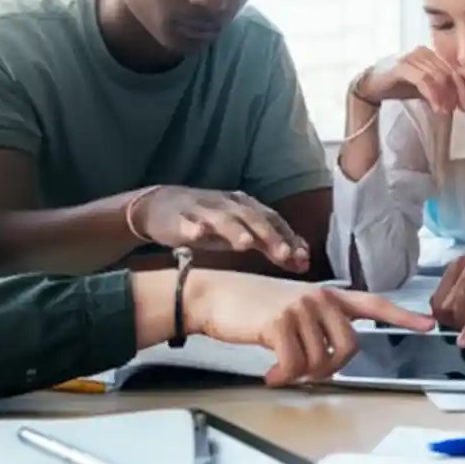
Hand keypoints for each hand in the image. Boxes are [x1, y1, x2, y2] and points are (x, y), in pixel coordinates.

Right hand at [131, 186, 308, 272]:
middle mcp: (228, 205)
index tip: (304, 258)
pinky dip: (192, 226)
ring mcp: (203, 209)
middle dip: (270, 236)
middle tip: (284, 254)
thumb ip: (270, 243)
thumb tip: (303, 259)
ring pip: (222, 218)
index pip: (273, 220)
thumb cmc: (209, 224)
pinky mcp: (178, 217)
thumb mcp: (241, 232)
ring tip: (245, 244)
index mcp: (246, 206)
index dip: (289, 237)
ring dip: (234, 230)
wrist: (161, 206)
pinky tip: (197, 234)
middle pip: (253, 218)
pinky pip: (186, 221)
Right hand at [185, 271, 435, 384]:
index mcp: (328, 294)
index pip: (373, 302)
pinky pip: (295, 366)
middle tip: (308, 372)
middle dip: (331, 368)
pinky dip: (282, 377)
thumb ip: (319, 322)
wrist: (215, 297)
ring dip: (300, 375)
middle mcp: (319, 297)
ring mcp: (301, 307)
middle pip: (350, 346)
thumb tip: (332, 357)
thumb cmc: (252, 306)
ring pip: (321, 360)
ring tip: (281, 368)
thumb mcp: (293, 306)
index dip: (401, 316)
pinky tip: (270, 373)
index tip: (427, 325)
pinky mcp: (280, 322)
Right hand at [355, 46, 464, 114]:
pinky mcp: (401, 66)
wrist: (370, 87)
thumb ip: (440, 87)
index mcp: (431, 54)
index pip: (454, 70)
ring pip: (438, 77)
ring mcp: (411, 57)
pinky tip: (436, 107)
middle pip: (449, 73)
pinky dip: (433, 95)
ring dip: (444, 97)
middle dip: (455, 94)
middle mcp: (423, 52)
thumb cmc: (398, 86)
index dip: (463, 89)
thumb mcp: (424, 87)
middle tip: (457, 111)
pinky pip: (424, 80)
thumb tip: (462, 99)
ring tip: (444, 111)